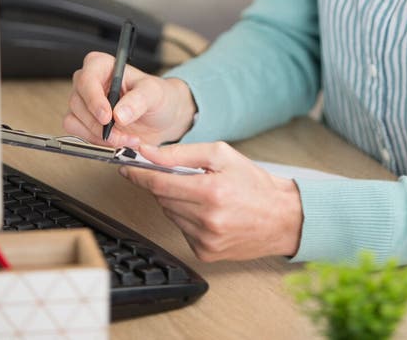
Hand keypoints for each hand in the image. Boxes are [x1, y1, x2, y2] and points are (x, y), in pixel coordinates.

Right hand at [63, 51, 195, 147]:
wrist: (162, 118)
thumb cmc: (158, 97)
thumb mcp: (154, 93)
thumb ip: (138, 100)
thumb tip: (119, 114)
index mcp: (103, 66)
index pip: (87, 78)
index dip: (94, 99)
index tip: (107, 117)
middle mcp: (89, 82)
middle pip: (78, 103)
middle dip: (100, 124)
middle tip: (122, 134)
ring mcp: (84, 103)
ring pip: (74, 121)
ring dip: (98, 136)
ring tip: (124, 139)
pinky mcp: (83, 122)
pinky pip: (77, 134)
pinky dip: (96, 142)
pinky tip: (116, 142)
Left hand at [119, 141, 303, 261]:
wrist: (281, 217)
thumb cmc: (253, 182)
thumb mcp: (221, 155)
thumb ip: (182, 153)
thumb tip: (149, 153)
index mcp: (211, 191)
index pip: (159, 183)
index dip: (138, 174)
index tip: (125, 167)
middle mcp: (207, 220)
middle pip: (162, 199)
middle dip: (161, 184)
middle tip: (175, 174)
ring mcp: (205, 240)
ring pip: (170, 214)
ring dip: (175, 201)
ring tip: (201, 193)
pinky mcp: (205, 253)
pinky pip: (181, 229)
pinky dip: (186, 217)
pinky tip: (207, 211)